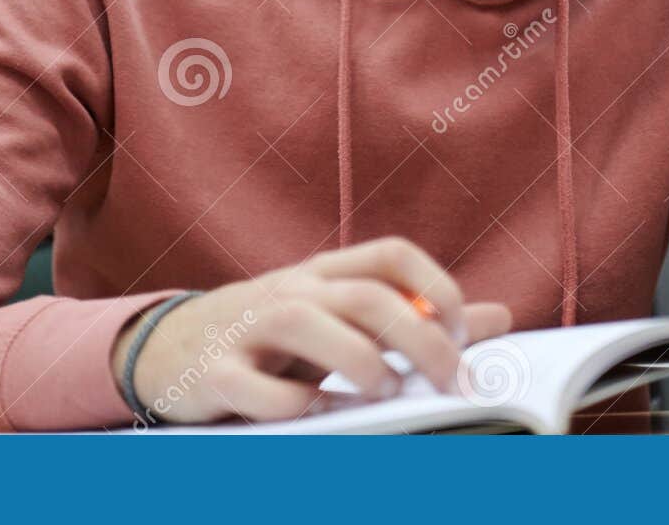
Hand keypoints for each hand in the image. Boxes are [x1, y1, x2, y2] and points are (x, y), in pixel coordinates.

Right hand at [110, 236, 511, 424]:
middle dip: (418, 339)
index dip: (436, 287)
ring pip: (305, 324)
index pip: (390, 254)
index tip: (460, 332)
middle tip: (447, 381)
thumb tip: (499, 317)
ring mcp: (246, 329)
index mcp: (324, 273)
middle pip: (363, 295)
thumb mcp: (340, 319)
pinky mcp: (214, 372)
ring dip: (357, 362)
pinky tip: (316, 414)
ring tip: (381, 390)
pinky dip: (291, 403)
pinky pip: (253, 385)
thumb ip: (415, 319)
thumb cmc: (274, 337)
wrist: (169, 349)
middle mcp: (290, 291)